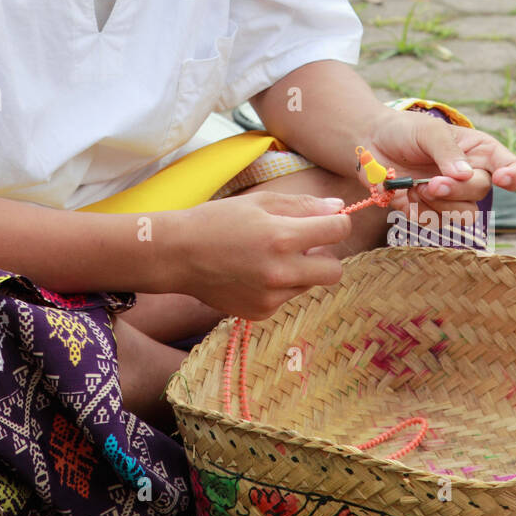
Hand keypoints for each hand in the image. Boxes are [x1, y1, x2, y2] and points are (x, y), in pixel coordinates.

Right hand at [173, 192, 348, 320]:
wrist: (177, 255)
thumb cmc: (216, 221)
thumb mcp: (258, 203)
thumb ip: (302, 206)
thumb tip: (339, 208)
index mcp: (282, 238)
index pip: (338, 231)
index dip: (338, 222)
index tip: (329, 220)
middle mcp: (281, 272)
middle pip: (335, 270)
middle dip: (327, 254)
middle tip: (306, 243)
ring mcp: (271, 297)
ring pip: (309, 284)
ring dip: (301, 269)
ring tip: (269, 256)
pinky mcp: (260, 313)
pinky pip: (287, 297)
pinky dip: (280, 285)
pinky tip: (254, 272)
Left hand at [366, 108, 515, 221]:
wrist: (369, 142)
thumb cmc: (405, 130)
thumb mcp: (428, 131)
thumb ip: (447, 151)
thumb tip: (465, 175)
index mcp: (481, 153)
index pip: (515, 169)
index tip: (501, 180)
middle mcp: (471, 177)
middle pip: (482, 194)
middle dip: (456, 190)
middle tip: (432, 182)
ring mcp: (451, 197)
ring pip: (463, 216)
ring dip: (439, 205)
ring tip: (416, 187)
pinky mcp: (428, 211)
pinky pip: (436, 224)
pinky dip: (420, 213)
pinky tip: (406, 196)